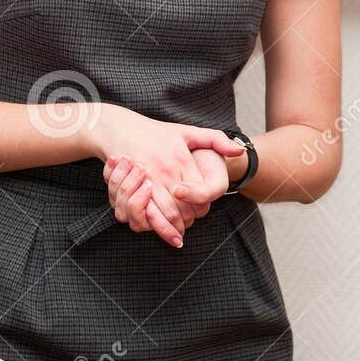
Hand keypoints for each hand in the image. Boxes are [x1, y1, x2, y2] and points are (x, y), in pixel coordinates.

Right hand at [93, 107, 244, 247]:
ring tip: (180, 229)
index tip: (202, 209)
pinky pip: (147, 215)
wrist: (120, 128)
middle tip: (191, 222)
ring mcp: (148, 179)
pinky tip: (166, 232)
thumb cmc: (156, 132)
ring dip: (176, 226)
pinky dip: (158, 227)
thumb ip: (216, 140)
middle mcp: (165, 169)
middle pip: (186, 206)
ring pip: (168, 213)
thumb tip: (238, 151)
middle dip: (191, 219)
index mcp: (180, 157)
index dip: (204, 205)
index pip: (201, 190)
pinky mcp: (132, 187)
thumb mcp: (187, 131)